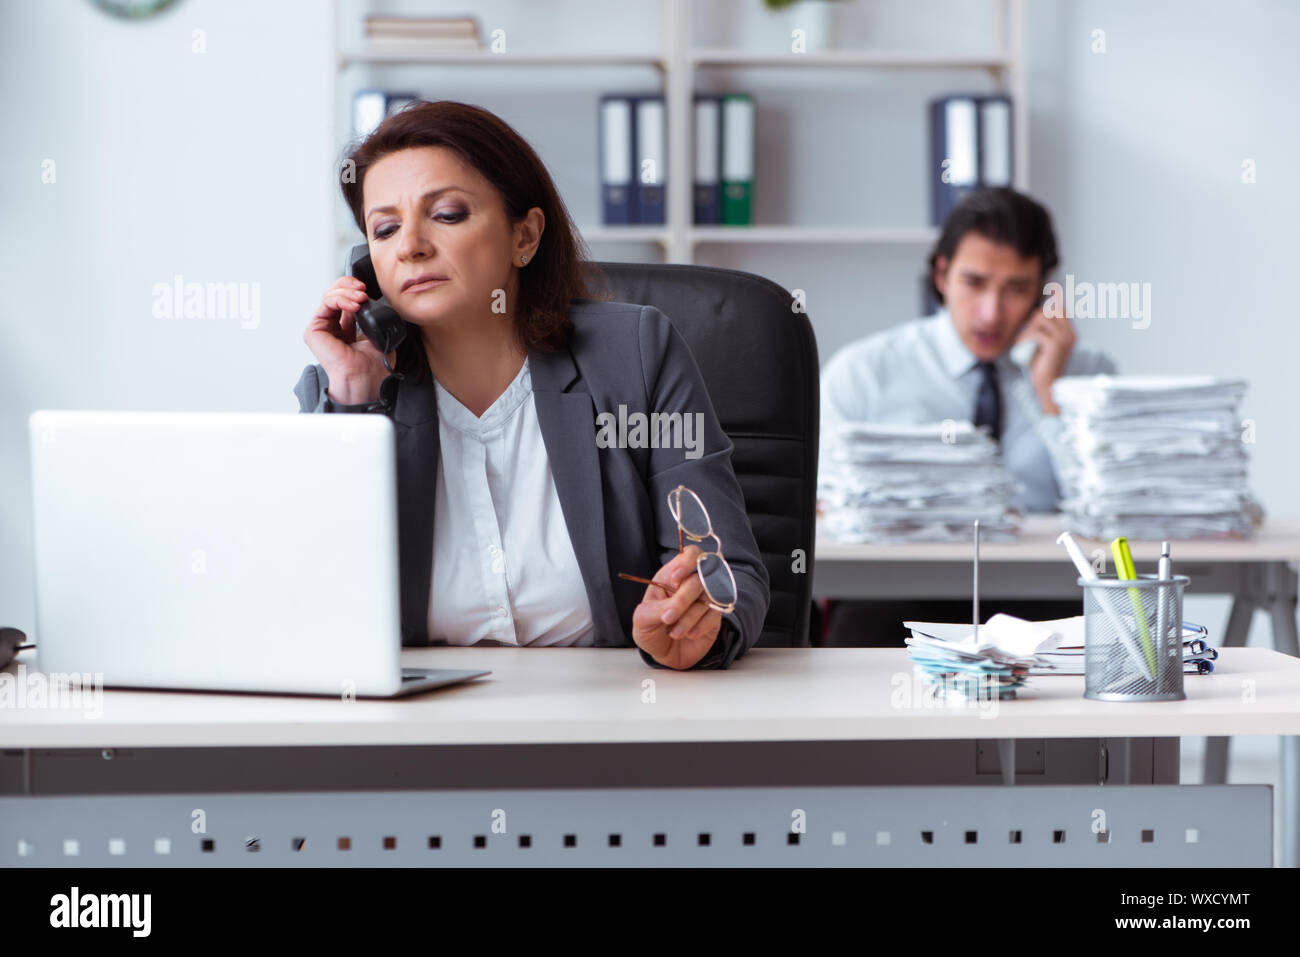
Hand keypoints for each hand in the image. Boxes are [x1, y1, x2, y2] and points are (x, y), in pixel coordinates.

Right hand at [303, 276, 397, 404]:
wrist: (365, 379)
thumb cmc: (373, 366)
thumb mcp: (377, 334)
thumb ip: (371, 317)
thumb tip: (370, 300)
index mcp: (345, 328)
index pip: (345, 299)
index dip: (354, 290)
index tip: (367, 290)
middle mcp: (332, 326)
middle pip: (335, 293)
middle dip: (349, 286)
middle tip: (363, 290)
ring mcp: (322, 327)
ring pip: (330, 295)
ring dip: (347, 292)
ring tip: (361, 298)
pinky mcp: (314, 330)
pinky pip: (326, 303)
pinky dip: (340, 299)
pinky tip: (354, 305)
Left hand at [631, 545, 723, 669]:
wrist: (665, 654)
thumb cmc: (652, 630)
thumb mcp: (642, 620)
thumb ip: (654, 610)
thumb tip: (670, 609)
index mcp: (672, 574)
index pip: (690, 554)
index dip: (686, 563)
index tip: (675, 581)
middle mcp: (692, 582)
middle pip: (700, 577)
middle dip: (683, 599)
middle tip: (668, 617)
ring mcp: (706, 598)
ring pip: (709, 597)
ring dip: (689, 617)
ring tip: (674, 633)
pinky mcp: (716, 614)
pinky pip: (716, 613)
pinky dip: (701, 625)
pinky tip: (689, 634)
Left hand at [1014, 293, 1076, 414]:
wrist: (1047, 386)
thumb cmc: (1041, 366)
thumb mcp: (1041, 345)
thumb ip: (1041, 330)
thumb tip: (1037, 313)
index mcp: (1068, 332)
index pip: (1061, 309)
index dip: (1056, 298)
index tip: (1054, 288)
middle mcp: (1069, 333)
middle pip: (1047, 312)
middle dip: (1032, 322)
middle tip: (1025, 338)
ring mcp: (1064, 338)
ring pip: (1041, 319)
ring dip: (1027, 330)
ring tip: (1023, 344)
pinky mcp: (1055, 345)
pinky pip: (1036, 332)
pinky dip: (1025, 339)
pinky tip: (1021, 348)